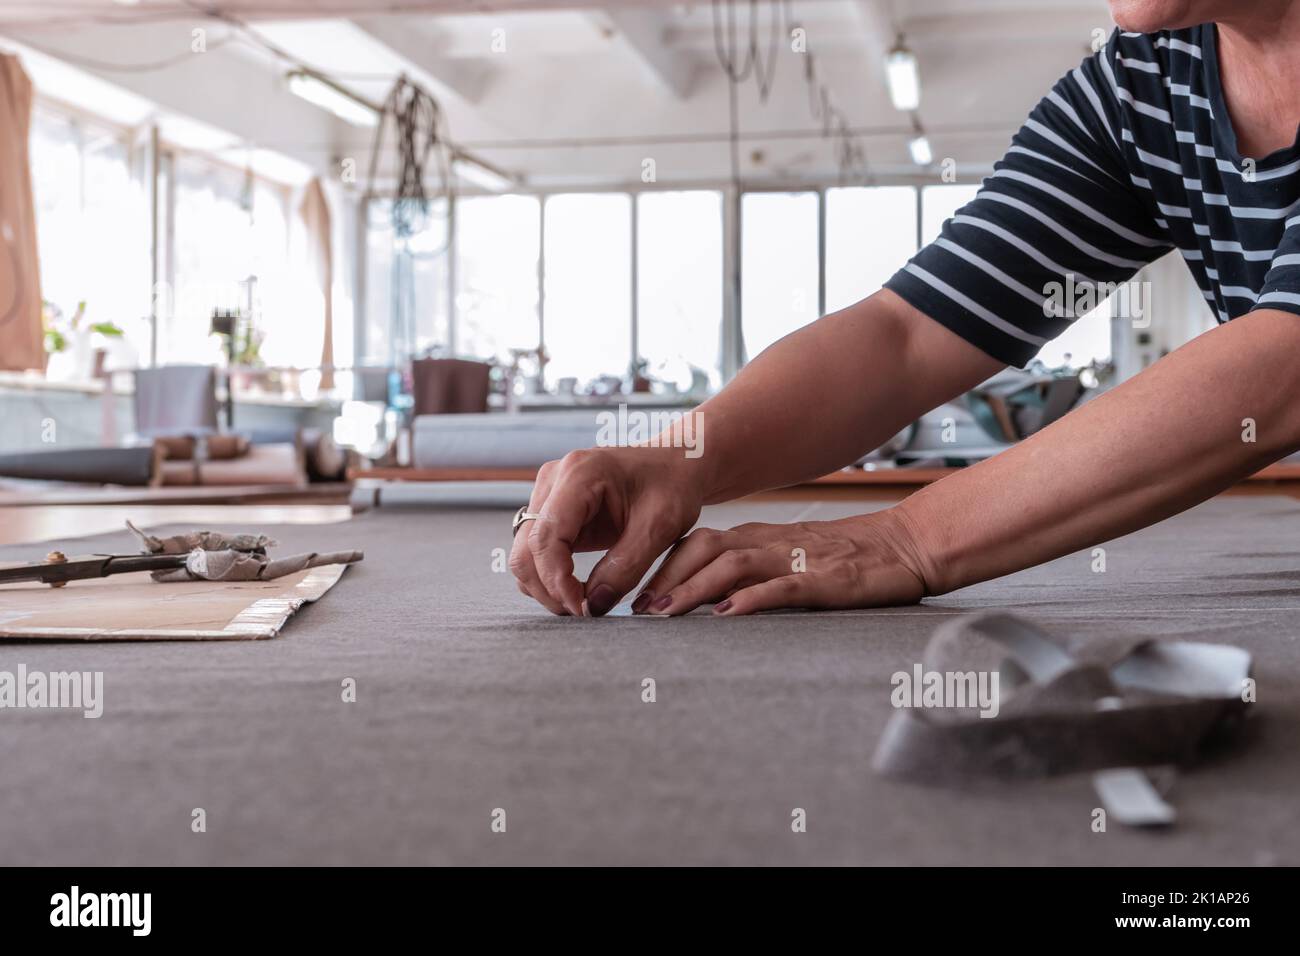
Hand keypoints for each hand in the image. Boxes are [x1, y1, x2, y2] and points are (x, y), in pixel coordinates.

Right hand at [509, 446, 704, 615]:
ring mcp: (547, 493)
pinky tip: (576, 589)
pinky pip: (536, 551)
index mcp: (578, 474)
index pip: (547, 538)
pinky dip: (549, 576)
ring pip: (525, 553)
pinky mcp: (552, 509)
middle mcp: (553, 479)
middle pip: (526, 548)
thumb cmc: (672, 486)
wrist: (675, 463)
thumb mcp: (660, 527)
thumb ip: (626, 568)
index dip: (557, 580)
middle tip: (583, 612)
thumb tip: (594, 606)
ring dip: (546, 585)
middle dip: (549, 588)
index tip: (583, 608)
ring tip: (581, 604)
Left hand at [633, 510, 929, 615]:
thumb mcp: (792, 561)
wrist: (907, 545)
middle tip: (638, 609)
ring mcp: (798, 559)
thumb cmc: (848, 559)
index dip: (662, 566)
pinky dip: (752, 598)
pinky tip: (728, 614)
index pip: (698, 543)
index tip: (636, 596)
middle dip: (666, 577)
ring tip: (666, 613)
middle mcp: (771, 543)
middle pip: (704, 548)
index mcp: (761, 538)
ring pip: (733, 565)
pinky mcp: (826, 579)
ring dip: (694, 588)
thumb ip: (754, 574)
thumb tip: (709, 602)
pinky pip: (783, 586)